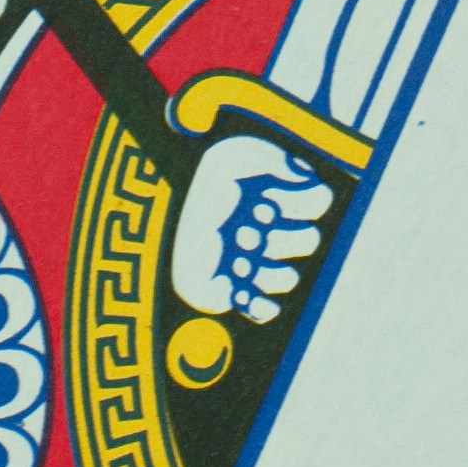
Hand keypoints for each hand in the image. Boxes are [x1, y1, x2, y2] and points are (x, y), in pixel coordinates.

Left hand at [169, 128, 329, 327]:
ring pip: (289, 278)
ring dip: (267, 270)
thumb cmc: (192, 183)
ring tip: (237, 260)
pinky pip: (265, 310)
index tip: (267, 198)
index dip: (300, 202)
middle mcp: (269, 229)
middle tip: (244, 232)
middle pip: (308, 241)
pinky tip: (241, 291)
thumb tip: (304, 175)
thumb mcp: (229, 157)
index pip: (317, 201)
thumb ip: (273, 160)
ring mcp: (254, 261)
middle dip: (280, 238)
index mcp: (274, 195)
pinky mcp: (235, 290)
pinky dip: (259, 306)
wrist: (150, 214)